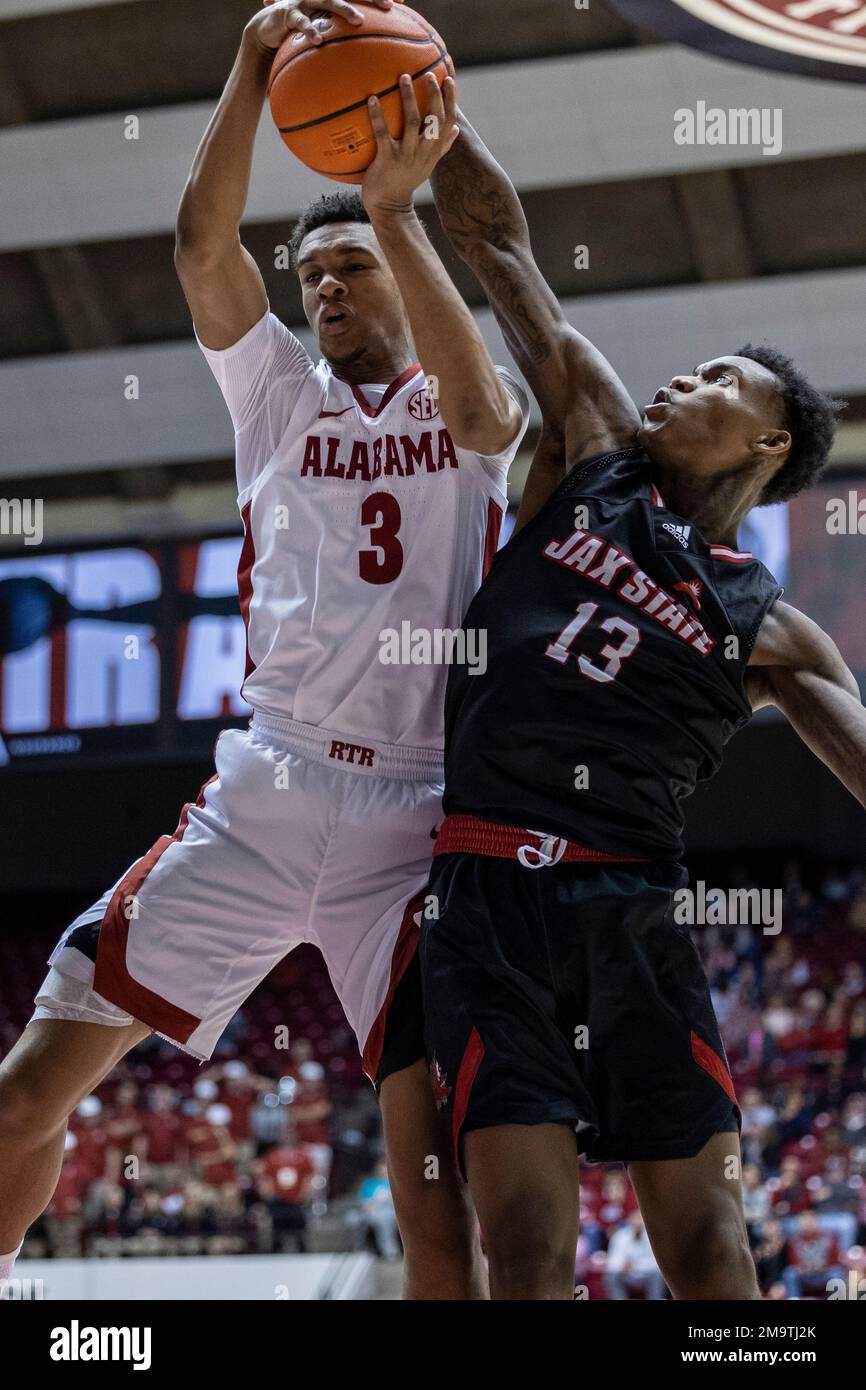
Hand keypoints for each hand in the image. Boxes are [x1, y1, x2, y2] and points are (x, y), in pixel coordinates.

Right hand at [247, 0, 392, 54]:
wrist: (267, 30)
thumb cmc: (301, 34)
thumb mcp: (323, 35)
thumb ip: (343, 43)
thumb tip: (369, 63)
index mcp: (332, 0)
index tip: (401, 2)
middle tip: (388, 6)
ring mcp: (305, 0)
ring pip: (328, 0)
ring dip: (344, 9)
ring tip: (359, 21)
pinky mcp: (288, 12)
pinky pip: (301, 21)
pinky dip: (309, 30)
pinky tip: (318, 41)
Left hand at [363, 73, 458, 216]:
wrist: (390, 205)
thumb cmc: (407, 180)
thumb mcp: (428, 164)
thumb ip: (441, 146)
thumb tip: (456, 129)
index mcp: (433, 151)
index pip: (448, 123)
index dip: (450, 101)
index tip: (449, 80)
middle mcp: (423, 152)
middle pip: (434, 119)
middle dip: (434, 95)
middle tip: (428, 75)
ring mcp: (406, 155)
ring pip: (411, 122)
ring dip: (408, 98)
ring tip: (403, 77)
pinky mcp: (387, 159)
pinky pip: (383, 134)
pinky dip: (378, 116)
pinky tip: (372, 99)